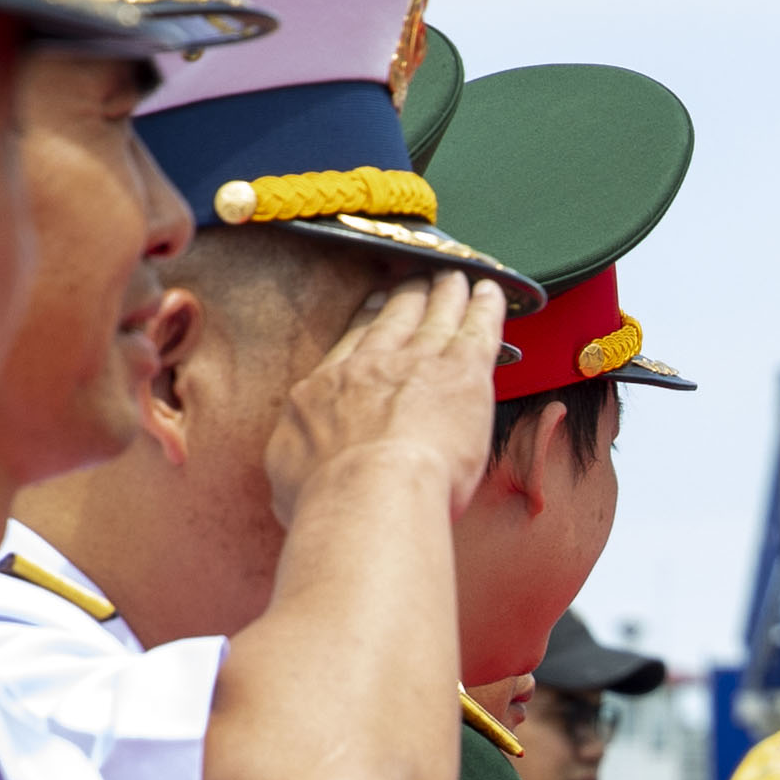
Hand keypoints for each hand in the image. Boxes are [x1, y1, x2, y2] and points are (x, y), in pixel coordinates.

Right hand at [257, 269, 507, 527]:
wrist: (366, 494)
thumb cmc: (329, 502)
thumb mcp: (287, 480)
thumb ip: (296, 466)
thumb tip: (296, 474)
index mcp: (327, 390)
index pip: (352, 344)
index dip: (368, 320)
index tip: (374, 305)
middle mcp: (370, 367)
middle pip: (394, 319)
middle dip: (407, 295)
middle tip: (416, 279)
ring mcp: (417, 365)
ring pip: (435, 316)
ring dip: (446, 292)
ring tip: (454, 277)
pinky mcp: (461, 375)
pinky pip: (478, 330)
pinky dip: (486, 308)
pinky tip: (491, 292)